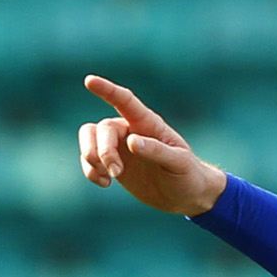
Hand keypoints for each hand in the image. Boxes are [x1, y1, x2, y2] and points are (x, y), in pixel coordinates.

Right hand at [79, 76, 229, 217]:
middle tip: (117, 172)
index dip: (107, 90)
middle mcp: (129, 130)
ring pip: (89, 138)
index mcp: (148, 124)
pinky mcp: (111, 162)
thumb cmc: (187, 175)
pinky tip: (105, 183)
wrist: (184, 196)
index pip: (125, 101)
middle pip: (103, 128)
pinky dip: (90, 171)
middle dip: (104, 151)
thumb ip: (156, 151)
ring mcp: (119, 146)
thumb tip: (130, 141)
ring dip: (91, 156)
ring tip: (108, 178)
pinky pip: (89, 158)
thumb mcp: (179, 163)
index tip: (89, 80)